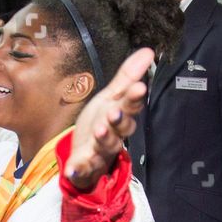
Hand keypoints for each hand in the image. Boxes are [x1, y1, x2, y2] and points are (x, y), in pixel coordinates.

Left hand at [66, 47, 152, 190]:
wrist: (85, 156)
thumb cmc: (100, 124)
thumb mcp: (111, 97)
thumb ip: (127, 77)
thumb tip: (148, 51)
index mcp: (121, 116)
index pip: (130, 106)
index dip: (134, 98)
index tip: (139, 87)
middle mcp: (114, 135)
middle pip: (121, 128)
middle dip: (119, 120)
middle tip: (114, 111)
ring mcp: (100, 152)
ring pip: (106, 146)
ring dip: (103, 139)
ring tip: (99, 130)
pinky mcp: (85, 167)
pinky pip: (84, 169)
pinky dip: (79, 170)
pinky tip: (74, 169)